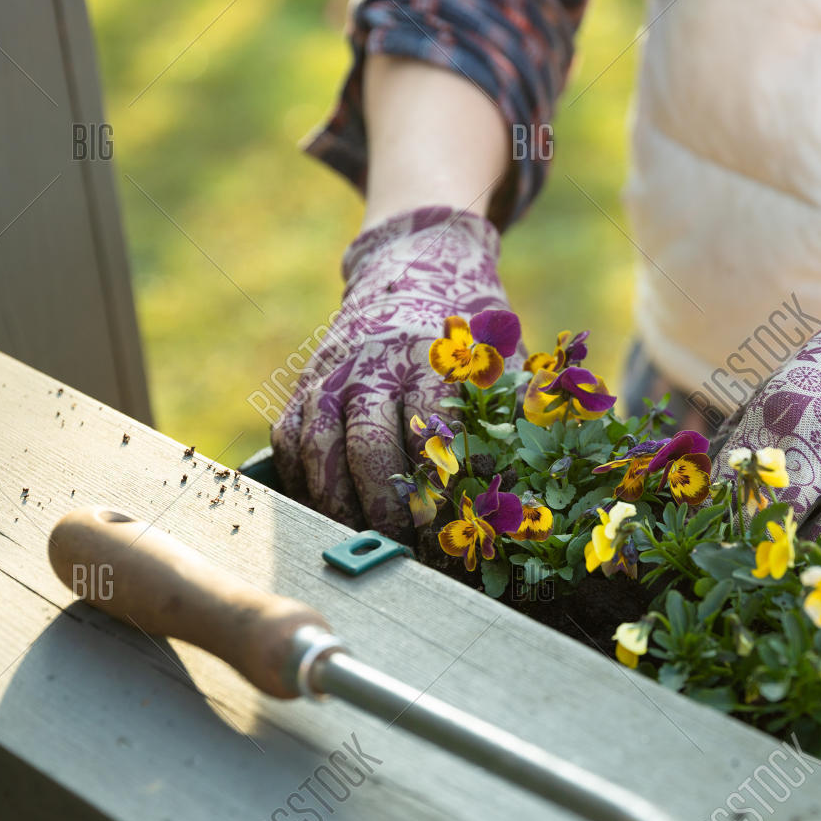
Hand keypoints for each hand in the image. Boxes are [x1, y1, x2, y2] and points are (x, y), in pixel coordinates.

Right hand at [271, 206, 513, 535]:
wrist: (412, 266)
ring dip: (341, 506)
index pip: (433, 434)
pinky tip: (329, 518)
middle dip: (389, 510)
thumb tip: (528, 493)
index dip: (443, 492)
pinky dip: (304, 485)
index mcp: (431, 358)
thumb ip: (512, 415)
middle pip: (371, 448)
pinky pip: (291, 443)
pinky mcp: (304, 384)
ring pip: (321, 449)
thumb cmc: (469, 331)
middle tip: (409, 554)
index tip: (458, 532)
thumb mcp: (501, 358)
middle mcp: (374, 364)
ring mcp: (332, 374)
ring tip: (367, 545)